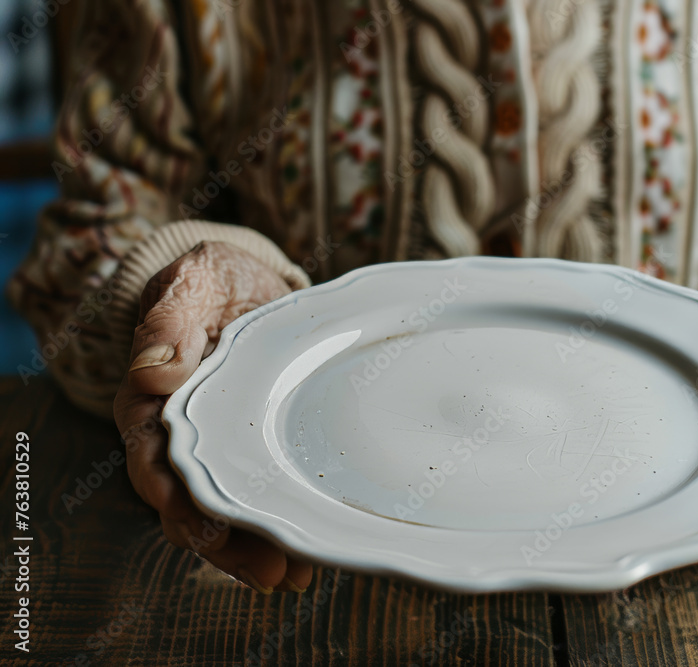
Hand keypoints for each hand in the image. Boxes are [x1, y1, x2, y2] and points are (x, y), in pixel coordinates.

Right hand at [113, 241, 312, 592]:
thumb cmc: (212, 281)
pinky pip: (266, 493)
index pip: (152, 457)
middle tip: (267, 568)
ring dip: (257, 547)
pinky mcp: (260, 448)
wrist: (250, 283)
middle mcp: (184, 435)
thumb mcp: (191, 283)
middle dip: (225, 541)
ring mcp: (224, 446)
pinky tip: (311, 556)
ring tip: (296, 574)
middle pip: (193, 501)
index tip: (196, 522)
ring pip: (231, 508)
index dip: (171, 494)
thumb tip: (154, 371)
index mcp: (153, 401)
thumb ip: (168, 323)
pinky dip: (282, 525)